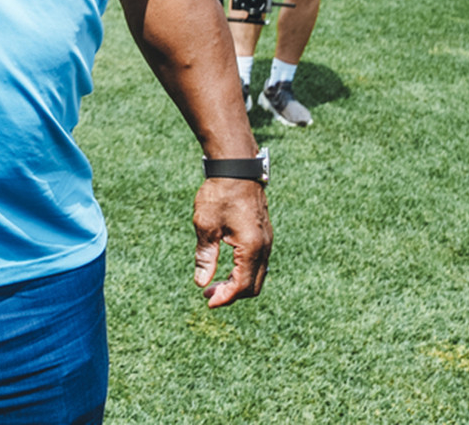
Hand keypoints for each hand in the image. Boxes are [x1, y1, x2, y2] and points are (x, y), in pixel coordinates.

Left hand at [192, 177, 270, 306]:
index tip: (207, 300)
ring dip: (238, 283)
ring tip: (215, 281)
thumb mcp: (206, 226)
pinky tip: (227, 266)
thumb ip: (205, 256)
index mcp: (251, 247)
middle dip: (232, 294)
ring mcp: (267, 240)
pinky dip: (244, 271)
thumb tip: (202, 282)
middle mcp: (264, 246)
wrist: (236, 167)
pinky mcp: (264, 234)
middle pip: (254, 285)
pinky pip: (258, 262)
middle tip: (208, 292)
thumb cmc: (220, 194)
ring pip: (258, 275)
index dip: (225, 297)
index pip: (241, 285)